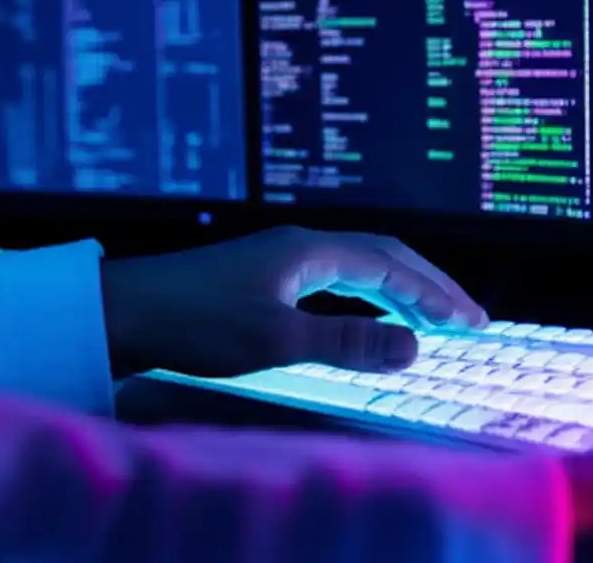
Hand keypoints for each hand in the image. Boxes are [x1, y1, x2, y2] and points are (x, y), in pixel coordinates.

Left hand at [100, 226, 487, 377]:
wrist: (120, 311)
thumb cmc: (194, 323)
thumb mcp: (277, 341)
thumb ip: (347, 344)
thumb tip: (413, 347)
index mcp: (311, 251)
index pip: (392, 267)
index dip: (436, 293)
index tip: (472, 320)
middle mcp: (302, 245)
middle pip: (383, 257)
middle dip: (429, 285)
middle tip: (468, 316)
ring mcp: (281, 258)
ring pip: (360, 266)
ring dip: (401, 290)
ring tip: (432, 317)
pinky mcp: (263, 276)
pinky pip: (337, 277)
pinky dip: (369, 295)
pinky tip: (368, 314)